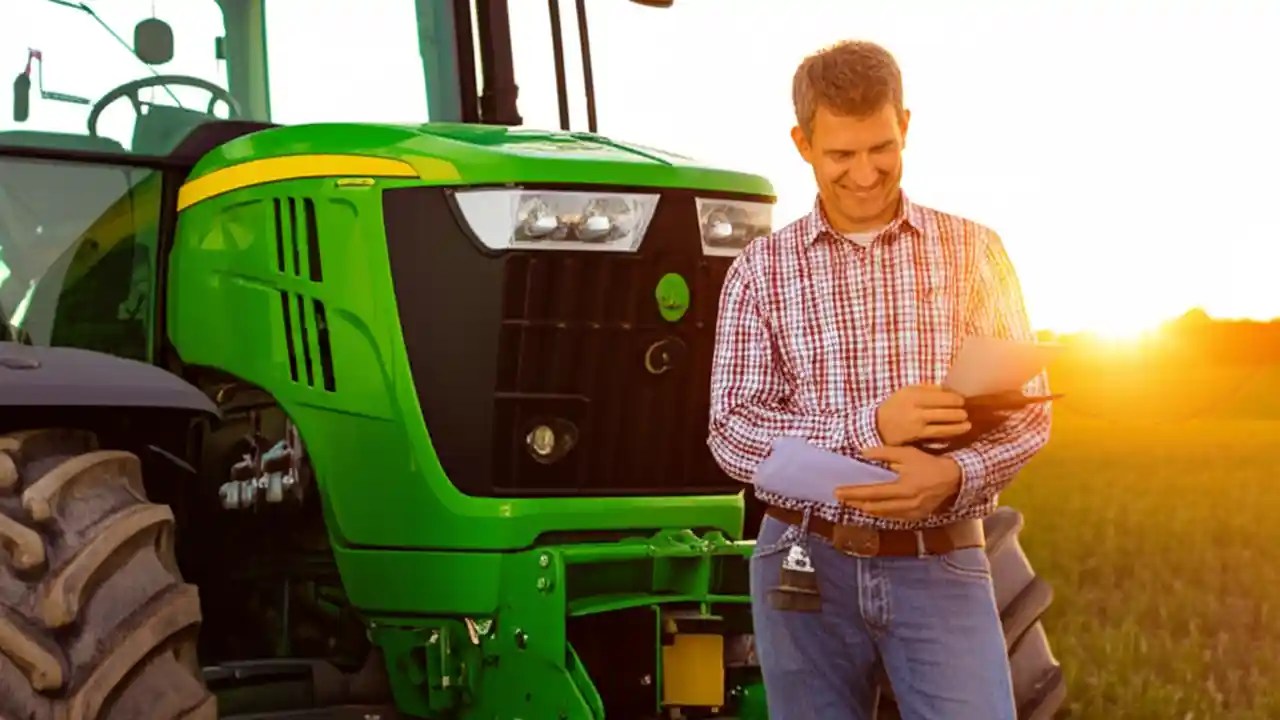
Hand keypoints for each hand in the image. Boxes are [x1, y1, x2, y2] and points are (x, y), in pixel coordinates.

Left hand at [835, 446, 961, 520]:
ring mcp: (912, 512)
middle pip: (875, 507)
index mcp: (903, 488)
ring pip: (883, 515)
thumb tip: (862, 453)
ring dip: (866, 509)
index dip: (854, 493)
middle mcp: (907, 504)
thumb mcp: (906, 453)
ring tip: (853, 503)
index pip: (872, 492)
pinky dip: (881, 513)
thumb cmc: (928, 463)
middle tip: (841, 498)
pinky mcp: (917, 516)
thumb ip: (884, 453)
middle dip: (856, 503)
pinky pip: (894, 517)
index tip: (838, 492)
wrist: (953, 477)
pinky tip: (872, 508)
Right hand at [875, 384, 969, 445]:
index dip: (955, 399)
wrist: (877, 426)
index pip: (941, 397)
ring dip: (958, 426)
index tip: (961, 401)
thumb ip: (926, 389)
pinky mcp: (917, 438)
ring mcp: (917, 426)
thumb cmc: (894, 406)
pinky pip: (937, 437)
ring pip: (944, 427)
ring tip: (967, 425)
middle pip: (945, 412)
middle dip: (959, 413)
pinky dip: (948, 435)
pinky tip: (955, 433)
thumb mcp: (906, 392)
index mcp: (914, 395)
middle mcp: (916, 410)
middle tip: (966, 413)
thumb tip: (947, 389)